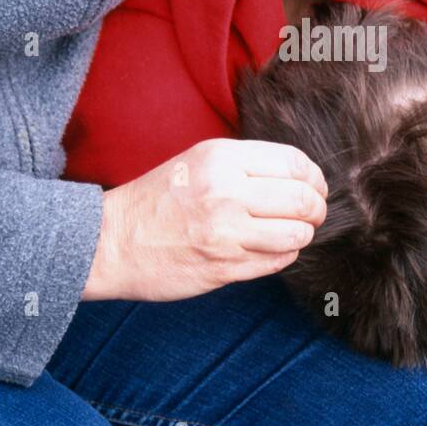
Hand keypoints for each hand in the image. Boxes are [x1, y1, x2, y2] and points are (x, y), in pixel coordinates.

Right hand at [82, 138, 327, 300]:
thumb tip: (301, 175)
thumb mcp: (199, 161)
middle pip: (303, 200)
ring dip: (302, 235)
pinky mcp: (224, 267)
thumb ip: (246, 164)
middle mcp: (226, 192)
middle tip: (312, 214)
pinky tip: (270, 249)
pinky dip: (283, 255)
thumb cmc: (158, 199)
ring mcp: (226, 232)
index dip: (315, 178)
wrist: (110, 241)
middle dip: (316, 209)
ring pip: (296, 234)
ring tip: (292, 233)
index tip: (315, 187)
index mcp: (221, 158)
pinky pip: (277, 261)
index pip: (295, 164)